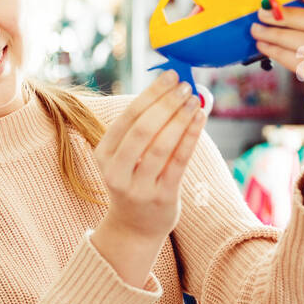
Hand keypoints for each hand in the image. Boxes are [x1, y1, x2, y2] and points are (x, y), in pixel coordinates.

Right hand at [93, 69, 205, 241]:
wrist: (134, 227)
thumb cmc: (133, 180)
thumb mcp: (123, 157)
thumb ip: (140, 128)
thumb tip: (170, 89)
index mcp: (103, 155)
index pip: (128, 117)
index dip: (151, 94)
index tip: (170, 76)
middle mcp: (116, 172)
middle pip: (143, 129)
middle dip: (166, 103)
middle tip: (185, 86)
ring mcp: (138, 187)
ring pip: (161, 145)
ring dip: (180, 118)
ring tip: (195, 100)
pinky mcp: (161, 197)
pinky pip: (178, 162)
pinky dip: (190, 137)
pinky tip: (199, 119)